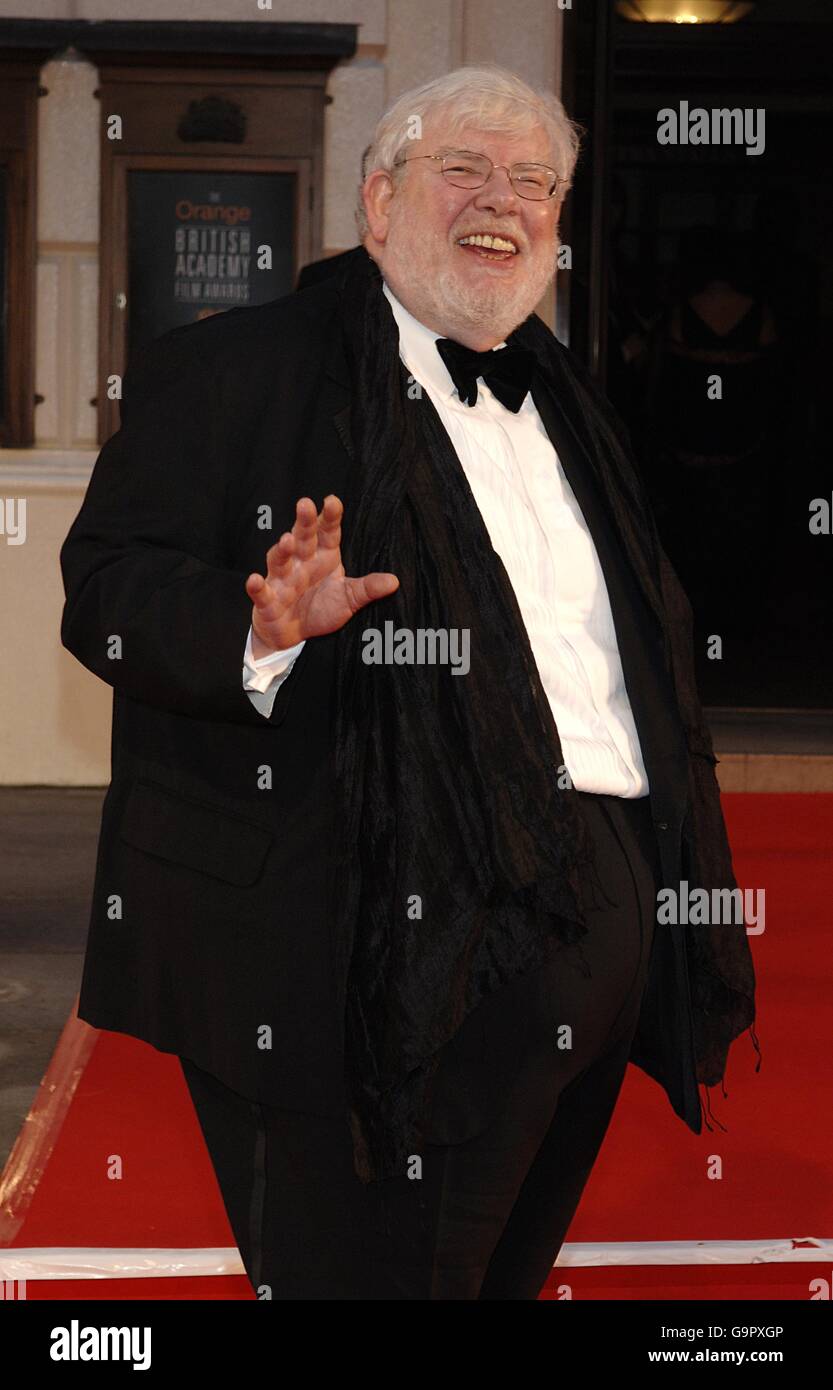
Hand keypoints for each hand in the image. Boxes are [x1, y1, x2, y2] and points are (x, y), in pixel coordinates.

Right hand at [245, 495, 398, 656]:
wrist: (293, 634)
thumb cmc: (320, 609)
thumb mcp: (349, 599)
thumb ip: (368, 589)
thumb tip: (395, 581)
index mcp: (323, 557)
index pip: (328, 533)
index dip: (330, 517)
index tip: (333, 501)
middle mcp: (301, 563)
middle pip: (302, 538)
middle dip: (303, 522)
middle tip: (305, 503)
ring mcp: (282, 580)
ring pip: (279, 560)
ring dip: (281, 550)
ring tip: (287, 540)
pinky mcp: (267, 600)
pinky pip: (261, 592)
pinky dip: (256, 587)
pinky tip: (254, 580)